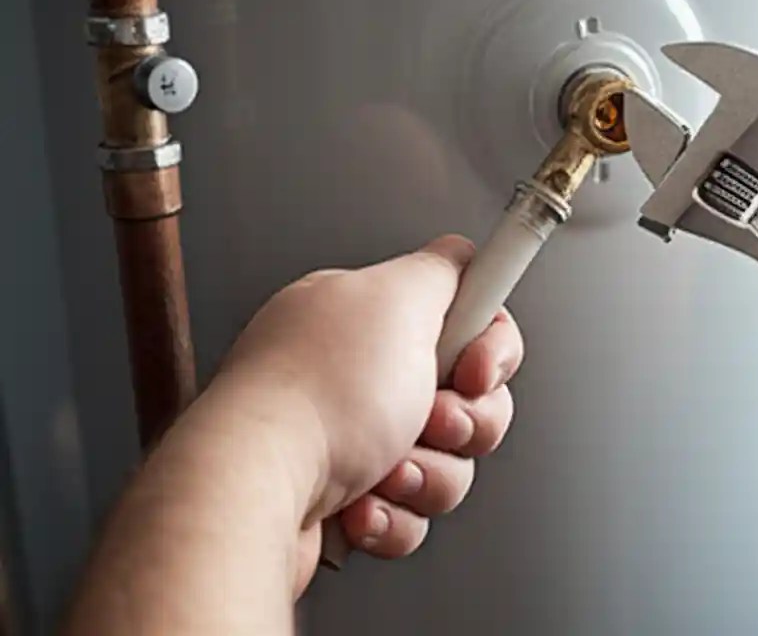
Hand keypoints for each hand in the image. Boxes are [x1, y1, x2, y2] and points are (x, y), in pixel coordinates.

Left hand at [203, 235, 520, 591]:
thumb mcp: (397, 298)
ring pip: (448, 463)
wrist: (256, 493)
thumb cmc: (314, 403)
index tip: (472, 371)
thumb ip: (444, 267)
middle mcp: (358, 376)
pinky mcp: (348, 503)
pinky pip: (412, 513)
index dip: (486, 351)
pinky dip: (395, 515)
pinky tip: (360, 504)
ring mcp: (352, 443)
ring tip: (385, 471)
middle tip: (429, 421)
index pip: (462, 323)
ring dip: (430, 474)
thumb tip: (465, 256)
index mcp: (366, 320)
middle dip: (465, 423)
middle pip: (469, 400)